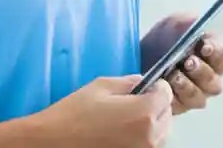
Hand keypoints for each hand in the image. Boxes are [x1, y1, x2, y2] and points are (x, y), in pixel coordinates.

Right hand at [32, 75, 172, 147]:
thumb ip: (128, 82)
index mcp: (144, 112)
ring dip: (152, 122)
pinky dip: (144, 136)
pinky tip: (124, 132)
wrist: (56, 142)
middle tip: (134, 100)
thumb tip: (144, 81)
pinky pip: (150, 144)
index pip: (166, 94)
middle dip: (155, 104)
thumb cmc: (74, 113)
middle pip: (167, 114)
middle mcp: (152, 135)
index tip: (146, 85)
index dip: (156, 86)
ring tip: (128, 118)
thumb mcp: (100, 87)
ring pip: (162, 132)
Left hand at [141, 12, 222, 114]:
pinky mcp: (177, 107)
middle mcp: (206, 80)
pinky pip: (181, 106)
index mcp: (210, 59)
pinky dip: (174, 96)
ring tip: (173, 74)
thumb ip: (185, 22)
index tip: (205, 46)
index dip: (218, 53)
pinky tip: (164, 86)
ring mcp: (193, 95)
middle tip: (188, 61)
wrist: (135, 60)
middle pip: (214, 81)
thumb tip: (195, 21)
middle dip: (201, 71)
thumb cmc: (160, 43)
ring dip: (187, 85)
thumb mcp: (170, 26)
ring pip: (199, 96)